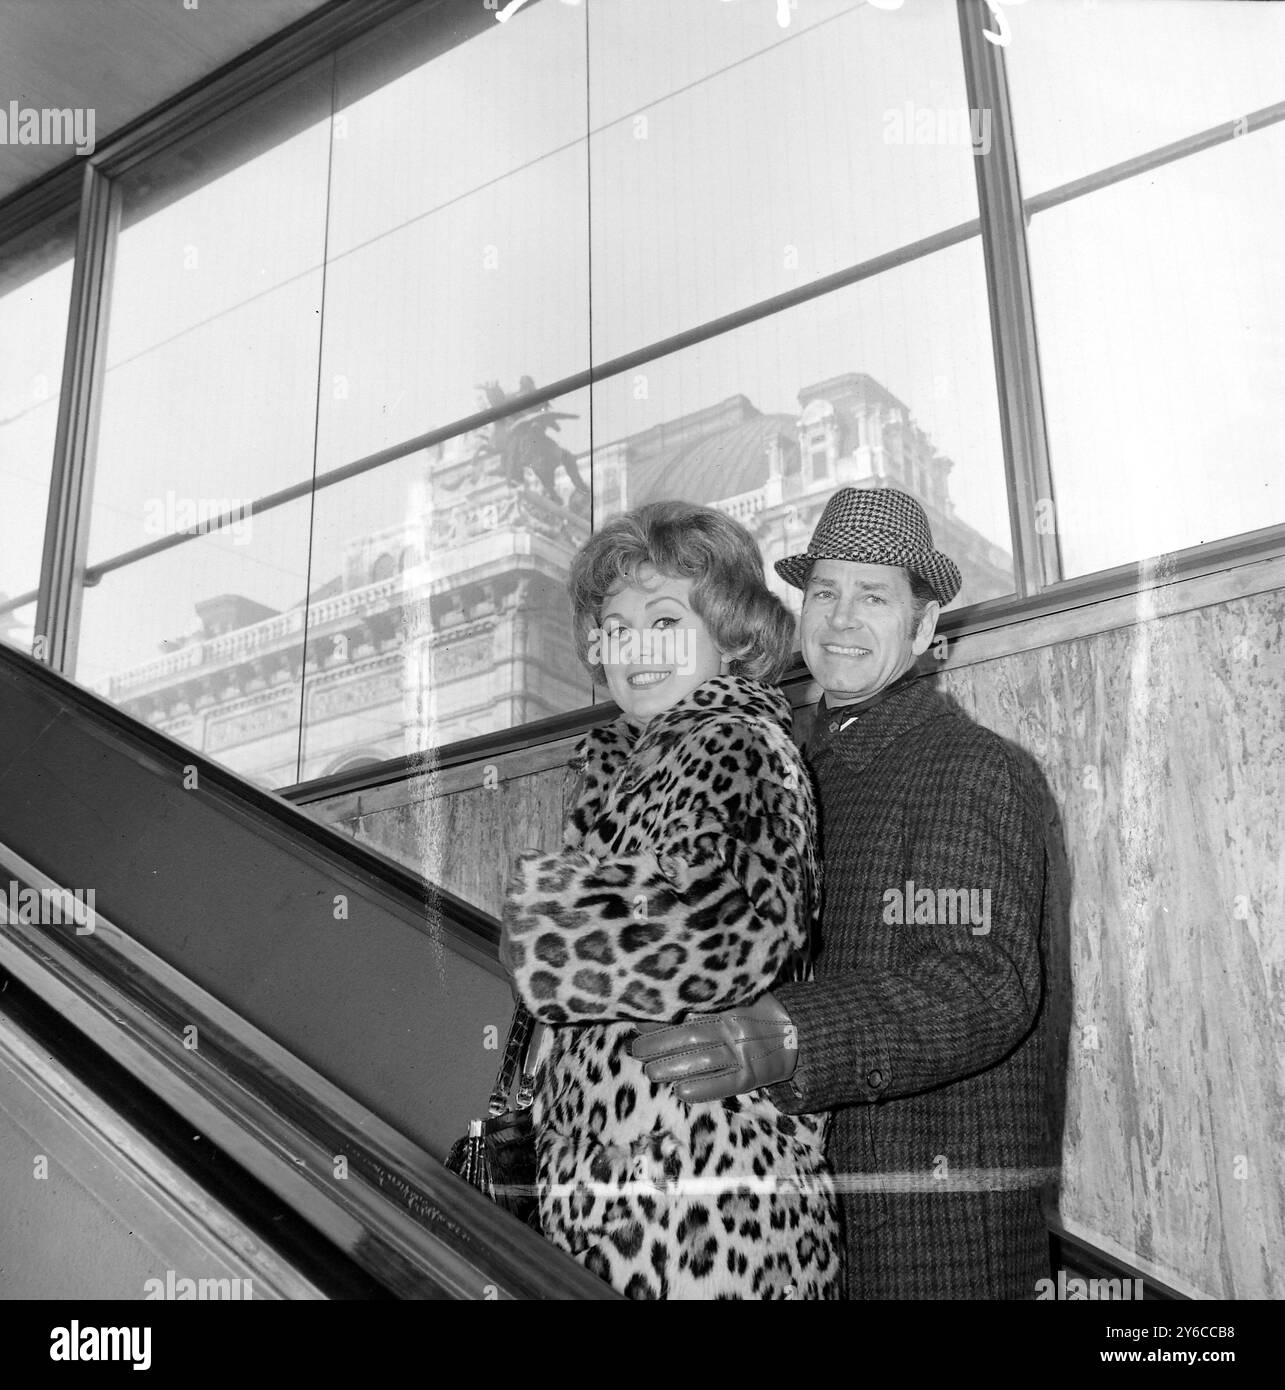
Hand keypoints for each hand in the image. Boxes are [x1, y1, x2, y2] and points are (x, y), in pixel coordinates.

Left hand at [630, 993, 797, 1102]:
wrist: (796, 1033)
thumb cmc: (757, 1012)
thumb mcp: (736, 996)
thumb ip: (707, 999)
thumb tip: (666, 1001)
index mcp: (727, 1006)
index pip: (687, 1013)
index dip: (660, 1020)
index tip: (638, 1024)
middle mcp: (733, 1028)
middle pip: (688, 1037)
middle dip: (658, 1045)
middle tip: (636, 1051)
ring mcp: (742, 1053)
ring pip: (701, 1061)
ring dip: (672, 1068)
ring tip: (651, 1072)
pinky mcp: (750, 1076)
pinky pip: (723, 1084)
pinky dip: (701, 1089)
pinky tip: (680, 1091)